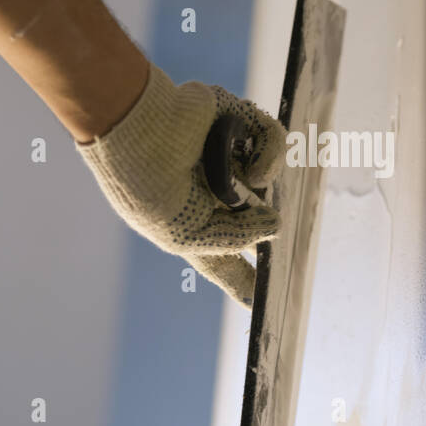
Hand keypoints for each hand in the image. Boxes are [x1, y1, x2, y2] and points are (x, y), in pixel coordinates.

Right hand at [76, 64, 285, 305]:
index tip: (267, 302)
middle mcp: (213, 194)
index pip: (226, 263)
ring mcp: (228, 158)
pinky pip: (272, 141)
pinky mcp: (239, 123)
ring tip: (234, 182)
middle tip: (287, 240)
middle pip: (256, 217)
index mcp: (193, 228)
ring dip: (258, 185)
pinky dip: (271, 156)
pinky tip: (255, 169)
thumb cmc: (148, 188)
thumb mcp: (185, 235)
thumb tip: (276, 224)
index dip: (245, 283)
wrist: (138, 129)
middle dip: (269, 227)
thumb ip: (234, 240)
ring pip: (268, 178)